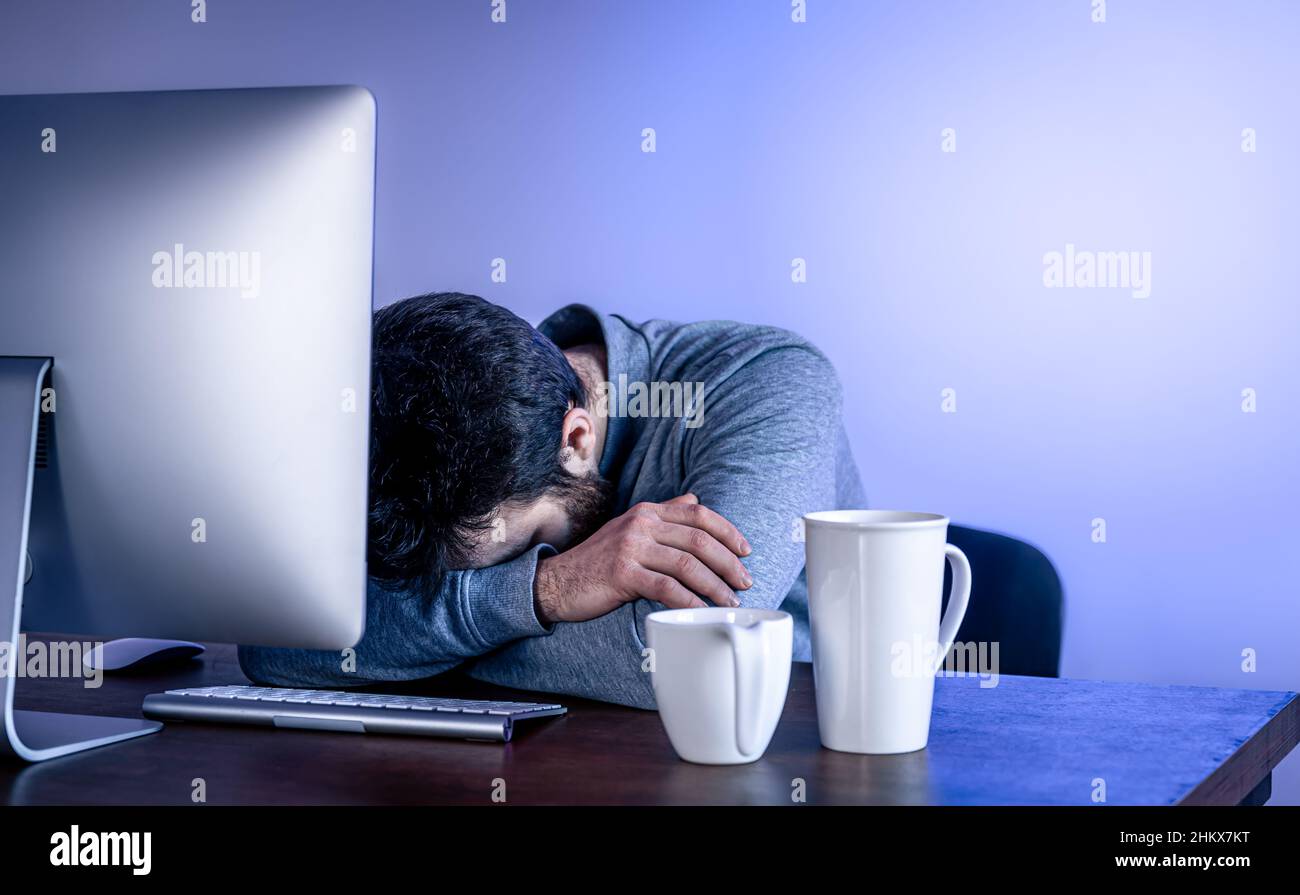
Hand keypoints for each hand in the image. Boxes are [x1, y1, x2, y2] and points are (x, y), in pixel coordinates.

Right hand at [533, 494, 752, 624]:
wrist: (558, 582)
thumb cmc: (599, 561)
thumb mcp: (631, 529)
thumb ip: (663, 514)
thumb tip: (694, 499)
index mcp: (646, 512)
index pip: (698, 514)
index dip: (727, 532)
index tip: (746, 551)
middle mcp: (641, 524)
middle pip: (699, 540)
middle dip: (728, 563)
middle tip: (744, 582)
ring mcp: (631, 547)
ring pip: (687, 565)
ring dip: (715, 586)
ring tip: (729, 602)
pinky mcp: (623, 573)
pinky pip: (667, 588)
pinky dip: (690, 601)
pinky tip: (702, 611)